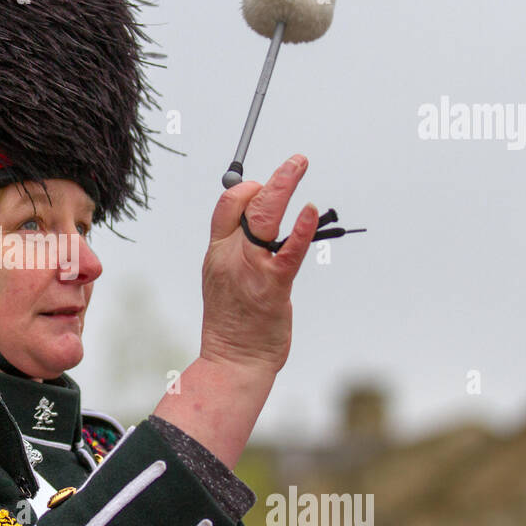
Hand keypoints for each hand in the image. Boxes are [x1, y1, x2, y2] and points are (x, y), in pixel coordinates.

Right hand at [199, 154, 317, 372]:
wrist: (233, 362)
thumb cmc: (234, 325)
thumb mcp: (224, 281)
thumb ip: (237, 254)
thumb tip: (257, 230)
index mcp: (217, 254)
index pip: (225, 208)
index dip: (246, 190)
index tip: (265, 187)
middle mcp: (229, 256)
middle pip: (243, 204)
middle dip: (270, 178)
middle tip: (296, 162)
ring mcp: (250, 269)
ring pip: (263, 217)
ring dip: (282, 186)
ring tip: (299, 165)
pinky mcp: (273, 285)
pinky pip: (287, 250)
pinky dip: (300, 228)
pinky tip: (309, 211)